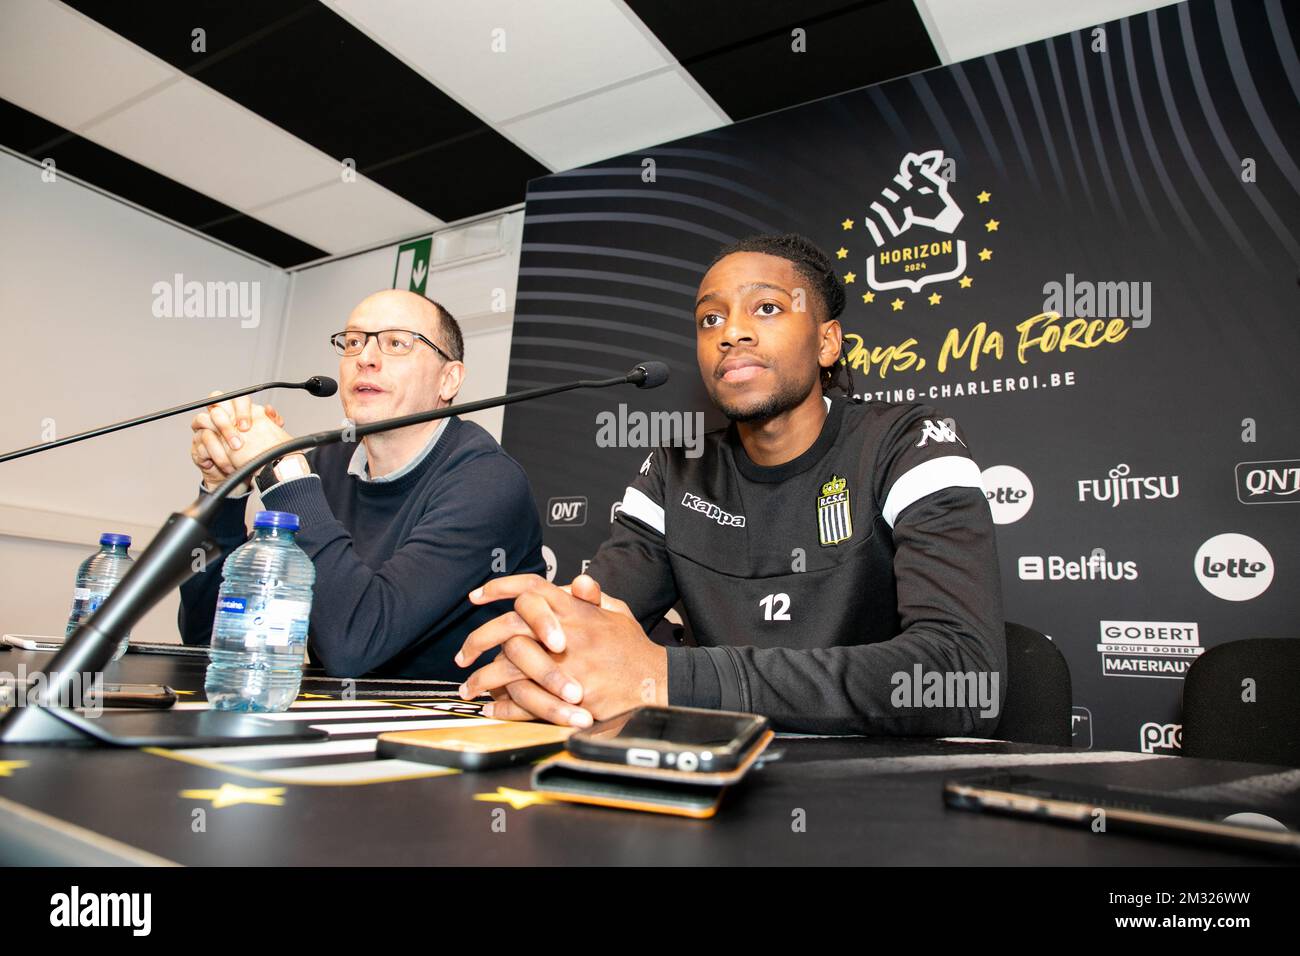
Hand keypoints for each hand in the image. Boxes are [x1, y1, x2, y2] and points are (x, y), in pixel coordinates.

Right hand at [190, 390, 287, 490]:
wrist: (237, 474)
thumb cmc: (249, 452)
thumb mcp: (263, 438)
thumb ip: (269, 422)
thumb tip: (269, 410)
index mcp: (233, 412)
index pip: (233, 399)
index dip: (240, 410)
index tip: (247, 426)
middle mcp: (216, 418)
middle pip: (215, 410)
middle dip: (226, 426)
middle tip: (238, 444)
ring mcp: (203, 431)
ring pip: (205, 429)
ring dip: (220, 446)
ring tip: (234, 460)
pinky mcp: (196, 447)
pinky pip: (200, 448)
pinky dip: (214, 457)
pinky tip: (226, 465)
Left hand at [456, 574, 667, 726]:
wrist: (654, 684)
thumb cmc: (634, 650)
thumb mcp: (618, 613)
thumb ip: (593, 597)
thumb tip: (577, 581)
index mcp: (576, 611)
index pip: (532, 587)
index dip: (500, 586)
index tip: (476, 595)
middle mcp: (566, 634)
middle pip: (509, 626)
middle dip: (478, 638)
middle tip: (463, 653)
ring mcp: (564, 666)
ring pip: (509, 667)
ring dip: (483, 678)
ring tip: (469, 687)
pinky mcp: (565, 696)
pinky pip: (523, 700)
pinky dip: (503, 706)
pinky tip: (491, 708)